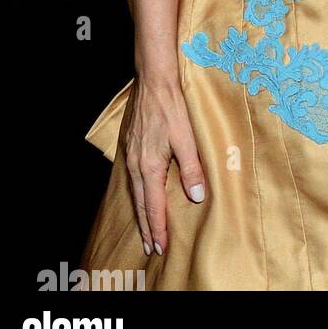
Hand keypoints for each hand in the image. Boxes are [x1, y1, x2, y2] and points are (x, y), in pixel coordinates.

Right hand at [120, 75, 207, 257]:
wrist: (154, 80)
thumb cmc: (173, 106)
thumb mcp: (187, 137)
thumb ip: (191, 167)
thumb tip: (196, 196)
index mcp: (149, 165)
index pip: (154, 206)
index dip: (158, 228)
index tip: (160, 247)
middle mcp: (136, 163)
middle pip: (140, 204)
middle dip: (146, 227)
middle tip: (151, 248)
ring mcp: (130, 154)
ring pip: (135, 191)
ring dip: (141, 212)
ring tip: (146, 229)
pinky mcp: (131, 145)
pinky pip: (132, 178)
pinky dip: (138, 193)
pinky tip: (143, 194)